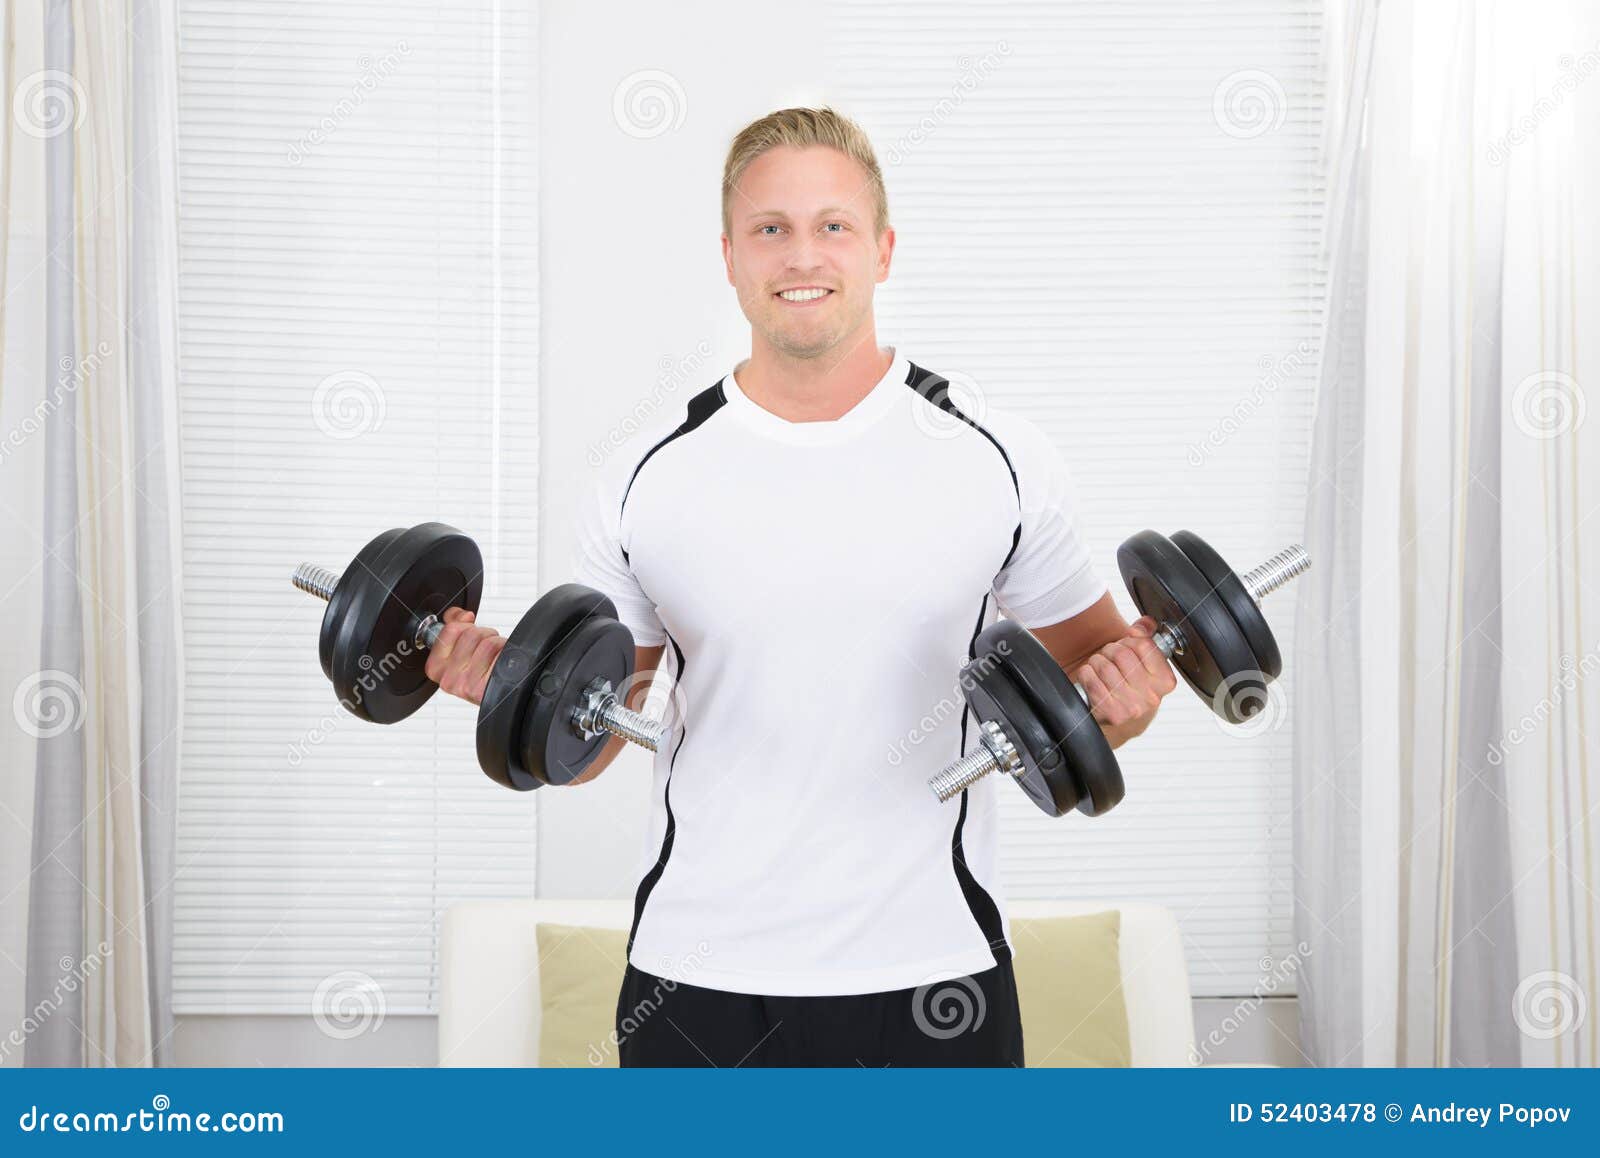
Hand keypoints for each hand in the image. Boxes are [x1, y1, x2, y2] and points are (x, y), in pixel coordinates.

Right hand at [423, 608, 505, 705]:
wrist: (497, 696)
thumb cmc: (477, 676)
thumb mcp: (458, 652)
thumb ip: (454, 627)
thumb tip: (461, 614)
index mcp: (436, 667)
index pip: (450, 629)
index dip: (465, 627)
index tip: (469, 636)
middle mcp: (448, 678)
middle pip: (471, 634)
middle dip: (484, 635)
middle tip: (486, 649)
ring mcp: (467, 684)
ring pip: (488, 642)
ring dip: (497, 644)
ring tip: (494, 657)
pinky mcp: (486, 687)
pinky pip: (500, 653)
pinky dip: (506, 653)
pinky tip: (501, 665)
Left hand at [1071, 617, 1178, 745]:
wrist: (1122, 718)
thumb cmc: (1131, 684)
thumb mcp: (1145, 661)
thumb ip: (1146, 636)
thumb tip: (1144, 624)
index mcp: (1165, 681)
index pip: (1143, 645)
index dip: (1130, 640)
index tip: (1127, 645)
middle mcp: (1151, 697)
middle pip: (1121, 654)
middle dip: (1111, 650)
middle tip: (1110, 657)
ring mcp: (1131, 707)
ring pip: (1103, 665)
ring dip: (1097, 661)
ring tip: (1101, 668)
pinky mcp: (1110, 713)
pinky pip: (1090, 678)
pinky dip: (1086, 673)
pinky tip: (1092, 678)